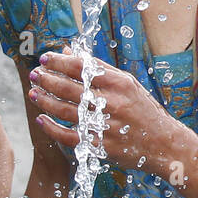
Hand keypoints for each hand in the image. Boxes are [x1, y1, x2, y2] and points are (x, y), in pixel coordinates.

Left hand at [27, 51, 183, 179]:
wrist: (164, 144)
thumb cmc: (142, 109)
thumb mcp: (126, 83)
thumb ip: (97, 67)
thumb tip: (68, 51)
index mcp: (118, 84)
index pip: (81, 68)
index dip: (59, 62)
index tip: (45, 58)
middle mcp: (111, 103)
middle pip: (69, 89)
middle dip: (47, 80)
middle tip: (34, 74)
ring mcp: (105, 125)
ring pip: (64, 111)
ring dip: (44, 101)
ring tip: (33, 93)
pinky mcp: (99, 145)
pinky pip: (68, 135)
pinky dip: (51, 127)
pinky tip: (41, 119)